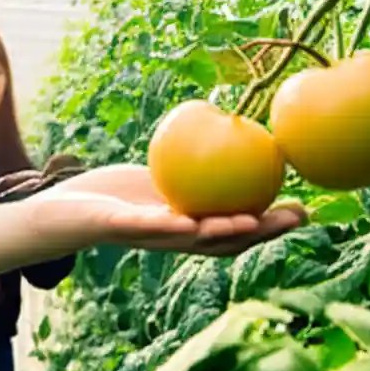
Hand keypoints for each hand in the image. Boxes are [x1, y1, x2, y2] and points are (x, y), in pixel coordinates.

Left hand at [28, 164, 306, 255]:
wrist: (65, 213)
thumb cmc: (116, 194)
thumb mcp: (160, 177)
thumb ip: (192, 165)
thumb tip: (228, 129)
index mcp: (188, 228)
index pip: (237, 231)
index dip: (271, 226)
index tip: (304, 211)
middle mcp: (174, 238)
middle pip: (224, 241)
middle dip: (260, 232)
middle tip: (292, 217)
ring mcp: (146, 237)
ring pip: (190, 239)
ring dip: (219, 233)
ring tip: (247, 221)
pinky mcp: (115, 229)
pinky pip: (143, 226)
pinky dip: (164, 225)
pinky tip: (184, 218)